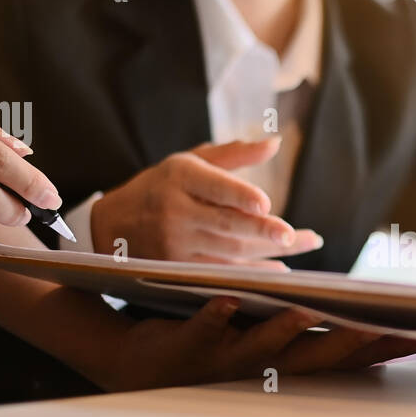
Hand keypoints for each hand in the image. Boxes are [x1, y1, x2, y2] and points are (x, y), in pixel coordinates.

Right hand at [89, 137, 321, 266]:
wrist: (112, 224)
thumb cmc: (163, 186)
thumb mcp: (190, 162)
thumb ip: (234, 154)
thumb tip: (275, 143)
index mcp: (181, 177)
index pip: (214, 187)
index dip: (239, 196)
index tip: (265, 203)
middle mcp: (177, 211)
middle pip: (227, 224)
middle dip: (262, 231)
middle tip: (293, 236)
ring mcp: (176, 243)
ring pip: (230, 251)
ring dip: (270, 252)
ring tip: (303, 244)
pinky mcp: (178, 269)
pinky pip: (222, 273)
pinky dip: (253, 272)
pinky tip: (279, 270)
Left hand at [97, 297, 415, 392]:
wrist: (134, 359)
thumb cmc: (211, 341)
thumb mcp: (265, 337)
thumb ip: (306, 326)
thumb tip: (354, 309)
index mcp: (286, 361)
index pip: (346, 357)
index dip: (386, 348)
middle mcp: (262, 368)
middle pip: (314, 358)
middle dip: (352, 343)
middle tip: (386, 327)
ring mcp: (224, 360)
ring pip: (262, 348)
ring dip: (284, 332)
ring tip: (308, 309)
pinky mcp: (186, 346)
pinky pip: (202, 330)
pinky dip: (215, 317)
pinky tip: (229, 298)